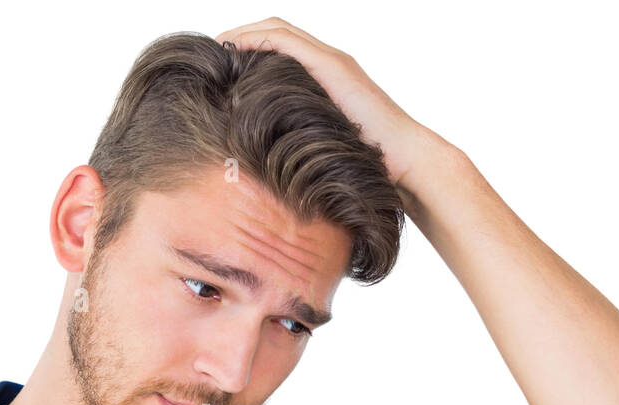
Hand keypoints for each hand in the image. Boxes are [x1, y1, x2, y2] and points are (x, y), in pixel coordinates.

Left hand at [214, 17, 426, 187]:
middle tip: (215, 49)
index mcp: (327, 74)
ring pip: (280, 29)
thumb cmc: (367, 160)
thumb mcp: (322, 142)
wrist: (403, 158)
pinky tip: (236, 49)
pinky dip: (258, 40)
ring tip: (220, 46)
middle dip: (242, 33)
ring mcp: (333, 61)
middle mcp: (330, 60)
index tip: (224, 61)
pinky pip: (288, 43)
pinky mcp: (334, 67)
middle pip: (277, 30)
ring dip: (245, 33)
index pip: (283, 45)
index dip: (251, 45)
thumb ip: (300, 133)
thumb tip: (264, 151)